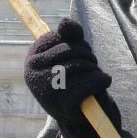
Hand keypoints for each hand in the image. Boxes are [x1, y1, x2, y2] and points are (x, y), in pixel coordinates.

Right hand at [24, 17, 120, 137]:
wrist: (78, 114)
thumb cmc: (73, 79)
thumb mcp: (68, 55)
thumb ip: (68, 35)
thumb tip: (64, 23)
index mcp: (31, 59)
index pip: (59, 36)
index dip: (77, 43)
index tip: (80, 54)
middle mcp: (34, 74)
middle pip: (71, 50)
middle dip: (87, 55)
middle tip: (92, 66)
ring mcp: (47, 90)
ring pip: (83, 64)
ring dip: (95, 68)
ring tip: (95, 76)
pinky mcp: (64, 104)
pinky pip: (91, 81)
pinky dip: (103, 80)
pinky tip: (104, 82)